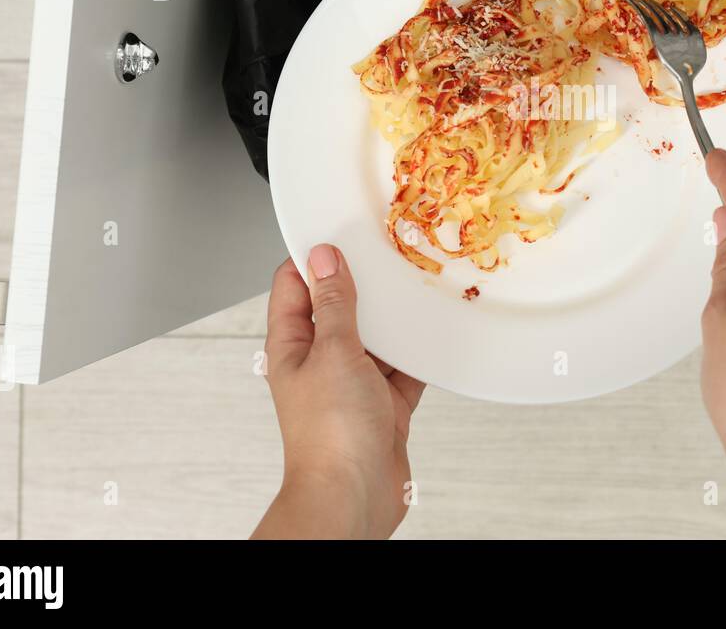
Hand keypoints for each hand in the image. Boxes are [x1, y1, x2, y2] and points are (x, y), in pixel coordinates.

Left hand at [252, 245, 423, 538]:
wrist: (354, 495)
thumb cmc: (330, 435)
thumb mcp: (334, 352)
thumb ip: (334, 304)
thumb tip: (325, 258)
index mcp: (292, 344)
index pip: (295, 284)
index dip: (314, 255)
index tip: (341, 231)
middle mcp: (320, 361)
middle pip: (341, 307)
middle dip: (364, 284)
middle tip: (389, 255)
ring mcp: (352, 383)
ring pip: (376, 337)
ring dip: (394, 319)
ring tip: (415, 290)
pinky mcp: (383, 405)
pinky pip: (403, 368)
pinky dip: (417, 354)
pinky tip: (433, 336)